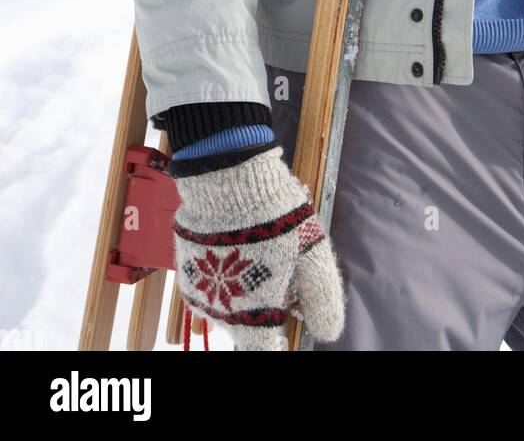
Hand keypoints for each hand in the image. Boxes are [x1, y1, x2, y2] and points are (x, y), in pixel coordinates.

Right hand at [172, 144, 346, 349]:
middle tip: (282, 271)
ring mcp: (199, 294)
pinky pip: (211, 284)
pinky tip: (240, 245)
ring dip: (245, 291)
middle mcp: (221, 316)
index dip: (278, 344)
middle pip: (248, 326)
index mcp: (252, 318)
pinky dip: (226, 275)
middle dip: (266, 307)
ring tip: (261, 251)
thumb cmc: (276, 218)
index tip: (286, 330)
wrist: (227, 179)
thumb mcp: (311, 254)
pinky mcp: (185, 271)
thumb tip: (328, 333)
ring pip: (229, 305)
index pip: (264, 353)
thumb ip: (321, 297)